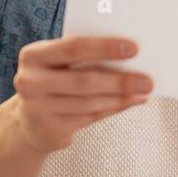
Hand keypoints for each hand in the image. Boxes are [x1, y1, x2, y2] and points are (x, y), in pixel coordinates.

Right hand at [11, 36, 151, 154]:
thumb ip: (85, 57)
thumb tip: (132, 54)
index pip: (74, 47)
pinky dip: (115, 108)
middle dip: (120, 80)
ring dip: (122, 97)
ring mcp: (37, 108)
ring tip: (144, 91)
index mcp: (33, 55)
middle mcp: (30, 82)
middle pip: (84, 80)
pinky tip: (132, 101)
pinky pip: (90, 116)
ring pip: (90, 102)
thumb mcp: (59, 63)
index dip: (105, 48)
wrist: (30, 120)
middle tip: (148, 80)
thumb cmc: (54, 80)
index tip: (134, 49)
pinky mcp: (50, 129)